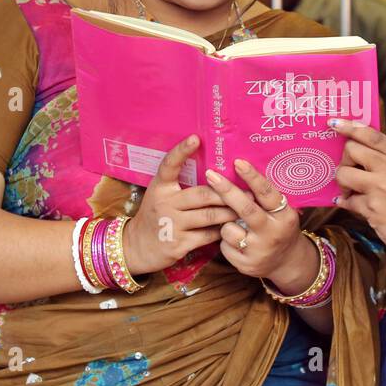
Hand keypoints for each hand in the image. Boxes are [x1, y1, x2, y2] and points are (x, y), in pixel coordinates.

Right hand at [124, 135, 238, 275]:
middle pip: (203, 194)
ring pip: (210, 215)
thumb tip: (213, 171)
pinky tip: (231, 228)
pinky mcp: (178, 244)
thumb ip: (180, 185)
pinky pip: (208, 235)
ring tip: (245, 209)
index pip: (169, 165)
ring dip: (230, 212)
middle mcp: (164, 203)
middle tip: (249, 191)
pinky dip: (222, 231)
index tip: (196, 138)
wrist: (136, 247)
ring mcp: (171, 224)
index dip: (181, 151)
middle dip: (228, 193)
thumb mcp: (161, 196)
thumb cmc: (155, 216)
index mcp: (160, 188)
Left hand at [208, 159, 310, 286]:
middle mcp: (272, 233)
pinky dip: (226, 241)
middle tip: (210, 174)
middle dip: (226, 190)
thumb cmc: (278, 228)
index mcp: (284, 216)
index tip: (237, 162)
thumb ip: (264, 198)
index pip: (267, 193)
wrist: (286, 262)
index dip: (252, 177)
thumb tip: (239, 169)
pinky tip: (237, 243)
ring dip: (226, 224)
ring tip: (237, 226)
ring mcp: (258, 251)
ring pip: (228, 229)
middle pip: (245, 209)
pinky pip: (224, 246)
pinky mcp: (245, 264)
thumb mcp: (281, 212)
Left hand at [331, 119, 385, 260]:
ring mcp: (381, 187)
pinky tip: (358, 206)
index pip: (371, 134)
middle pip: (351, 150)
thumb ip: (382, 157)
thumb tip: (352, 145)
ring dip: (342, 184)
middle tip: (350, 173)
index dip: (349, 126)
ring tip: (351, 192)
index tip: (334, 123)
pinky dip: (348, 204)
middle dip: (344, 162)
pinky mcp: (373, 207)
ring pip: (343, 173)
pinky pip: (347, 200)